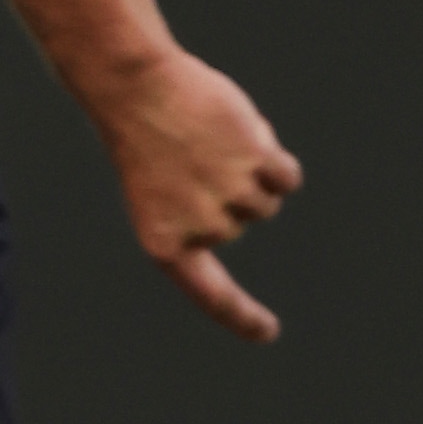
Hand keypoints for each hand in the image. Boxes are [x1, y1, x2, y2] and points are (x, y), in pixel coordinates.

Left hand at [95, 48, 301, 341]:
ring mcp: (232, 199)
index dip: (239, 316)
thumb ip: (200, 208)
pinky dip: (274, 158)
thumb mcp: (161, 186)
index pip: (208, 293)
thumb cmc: (144, 136)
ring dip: (252, 170)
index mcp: (166, 243)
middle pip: (246, 222)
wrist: (135, 90)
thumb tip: (250, 210)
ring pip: (268, 199)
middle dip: (232, 190)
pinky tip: (242, 135)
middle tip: (194, 156)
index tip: (266, 333)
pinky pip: (287, 178)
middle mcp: (202, 229)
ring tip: (211, 142)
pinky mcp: (258, 165)